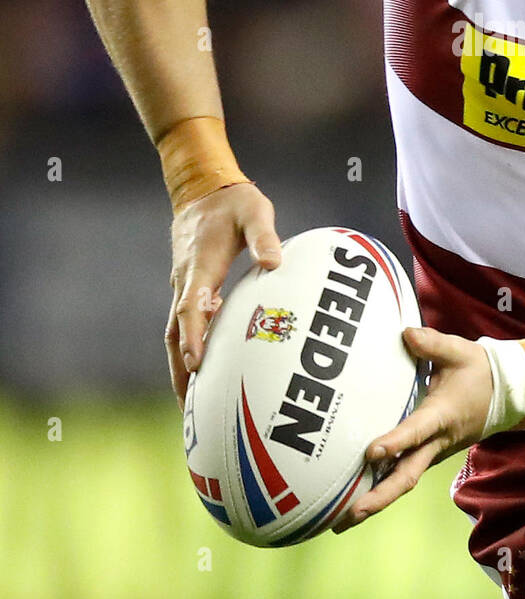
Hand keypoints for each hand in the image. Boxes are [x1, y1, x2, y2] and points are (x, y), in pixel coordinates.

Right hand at [166, 181, 281, 408]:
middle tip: (187, 408)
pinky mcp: (190, 289)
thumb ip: (264, 236)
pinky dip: (188, 350)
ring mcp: (184, 287)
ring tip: (190, 405)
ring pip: (175, 334)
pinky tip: (202, 373)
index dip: (194, 336)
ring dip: (180, 367)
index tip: (195, 364)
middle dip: (179, 370)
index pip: (191, 306)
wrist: (202, 190)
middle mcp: (185, 281)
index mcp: (200, 265)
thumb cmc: (234, 202)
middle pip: (175, 333)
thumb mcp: (255, 210)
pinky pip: (185, 326)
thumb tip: (274, 264)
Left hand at [340, 327, 493, 528]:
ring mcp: (432, 452)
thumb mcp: (459, 351)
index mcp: (441, 416)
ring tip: (341, 519)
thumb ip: (432, 343)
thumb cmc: (478, 371)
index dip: (394, 443)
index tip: (370, 453)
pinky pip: (403, 474)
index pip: (415, 432)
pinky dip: (381, 488)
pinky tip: (356, 498)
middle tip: (348, 514)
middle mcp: (436, 442)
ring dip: (375, 499)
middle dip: (377, 497)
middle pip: (406, 476)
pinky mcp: (428, 454)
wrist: (505, 395)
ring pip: (402, 480)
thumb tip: (405, 333)